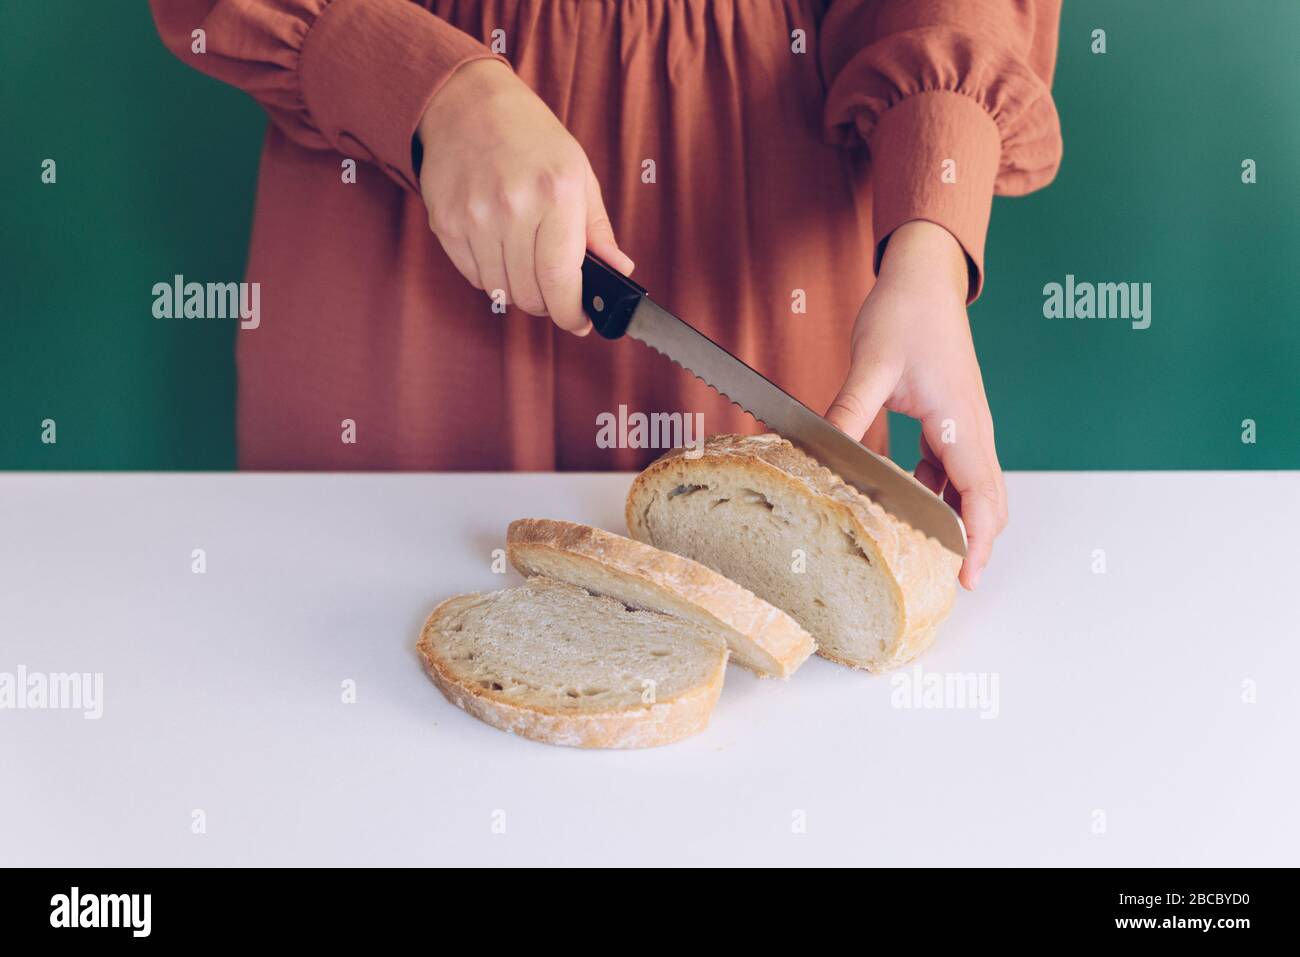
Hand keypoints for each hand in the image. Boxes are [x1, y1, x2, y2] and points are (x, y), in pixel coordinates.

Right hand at [416, 60, 633, 333]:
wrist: (466, 102)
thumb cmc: (530, 137)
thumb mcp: (578, 174)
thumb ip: (598, 231)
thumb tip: (620, 273)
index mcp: (555, 194)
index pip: (560, 280)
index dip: (572, 314)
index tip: (580, 322)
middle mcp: (512, 207)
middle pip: (530, 294)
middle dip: (549, 303)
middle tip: (556, 290)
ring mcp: (473, 217)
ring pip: (501, 291)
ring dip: (520, 289)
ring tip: (526, 261)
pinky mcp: (445, 223)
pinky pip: (474, 276)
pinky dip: (491, 274)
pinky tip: (499, 247)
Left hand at [825, 220, 1007, 588]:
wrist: (925, 275)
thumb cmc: (907, 312)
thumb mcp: (872, 365)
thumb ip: (849, 412)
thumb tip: (818, 452)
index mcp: (962, 420)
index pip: (982, 496)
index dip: (978, 542)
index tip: (967, 578)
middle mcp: (973, 426)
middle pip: (987, 500)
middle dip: (972, 541)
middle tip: (944, 578)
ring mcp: (965, 423)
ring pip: (970, 486)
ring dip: (952, 517)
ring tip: (921, 549)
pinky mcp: (951, 417)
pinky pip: (951, 466)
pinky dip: (935, 490)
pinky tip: (900, 497)